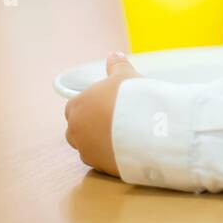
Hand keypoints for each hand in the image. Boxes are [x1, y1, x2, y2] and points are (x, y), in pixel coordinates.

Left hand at [64, 52, 140, 177]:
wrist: (147, 128)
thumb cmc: (132, 98)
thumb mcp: (126, 76)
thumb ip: (117, 65)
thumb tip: (114, 54)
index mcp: (77, 106)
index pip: (75, 107)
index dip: (91, 106)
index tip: (107, 106)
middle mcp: (76, 130)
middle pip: (78, 129)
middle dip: (92, 126)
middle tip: (116, 121)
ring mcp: (86, 151)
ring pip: (89, 147)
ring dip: (101, 143)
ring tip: (124, 136)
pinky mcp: (100, 167)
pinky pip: (102, 161)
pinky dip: (111, 155)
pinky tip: (128, 149)